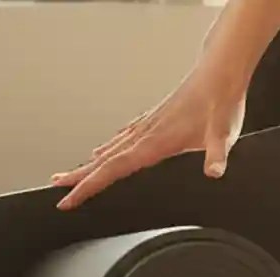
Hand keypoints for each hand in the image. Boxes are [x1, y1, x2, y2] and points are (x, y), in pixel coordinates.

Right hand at [50, 0, 279, 209]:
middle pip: (104, 161)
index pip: (114, 169)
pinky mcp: (154, 119)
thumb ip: (217, 155)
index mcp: (156, 142)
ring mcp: (147, 125)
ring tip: (70, 174)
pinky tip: (105, 151)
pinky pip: (123, 138)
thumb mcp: (223, 134)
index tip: (69, 198)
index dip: (90, 185)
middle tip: (56, 190)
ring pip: (110, 149)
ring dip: (89, 163)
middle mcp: (145, 133)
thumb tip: (214, 172)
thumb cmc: (220, 103)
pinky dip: (109, 148)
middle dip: (79, 177)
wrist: (219, 74)